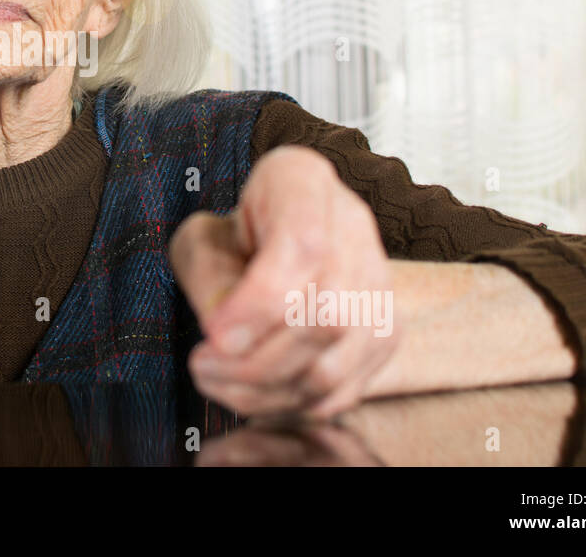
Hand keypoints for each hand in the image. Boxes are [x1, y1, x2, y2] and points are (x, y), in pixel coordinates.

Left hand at [169, 144, 398, 418]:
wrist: (269, 234)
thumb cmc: (231, 234)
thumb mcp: (200, 238)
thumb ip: (208, 278)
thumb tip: (227, 339)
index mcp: (302, 180)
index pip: (304, 246)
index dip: (259, 304)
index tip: (213, 335)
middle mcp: (354, 224)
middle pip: (327, 312)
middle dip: (256, 359)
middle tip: (202, 365)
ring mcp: (379, 281)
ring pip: (337, 360)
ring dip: (268, 389)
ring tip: (218, 380)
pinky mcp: (385, 331)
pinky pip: (343, 389)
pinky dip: (292, 404)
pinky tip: (253, 392)